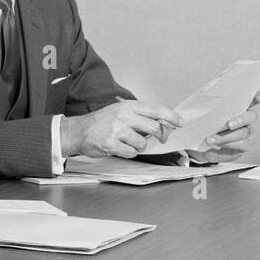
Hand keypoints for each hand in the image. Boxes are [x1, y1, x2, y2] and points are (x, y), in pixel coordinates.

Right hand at [60, 100, 184, 158]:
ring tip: (128, 142)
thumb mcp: (120, 111)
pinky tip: (120, 148)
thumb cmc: (102, 122)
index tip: (181, 123)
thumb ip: (140, 116)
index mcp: (128, 106)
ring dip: (139, 146)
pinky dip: (129, 153)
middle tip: (160, 139)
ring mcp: (117, 130)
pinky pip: (131, 153)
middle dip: (160, 135)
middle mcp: (124, 116)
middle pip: (154, 127)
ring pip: (142, 143)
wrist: (78, 131)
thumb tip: (162, 125)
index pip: (155, 109)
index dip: (171, 116)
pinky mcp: (111, 144)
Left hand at [194, 92, 259, 160]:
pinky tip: (218, 146)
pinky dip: (229, 145)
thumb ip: (196, 110)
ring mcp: (246, 132)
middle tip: (228, 124)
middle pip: (251, 116)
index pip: (250, 98)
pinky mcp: (243, 145)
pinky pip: (242, 144)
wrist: (200, 145)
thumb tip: (190, 110)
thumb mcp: (198, 115)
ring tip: (211, 139)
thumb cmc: (202, 126)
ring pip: (245, 132)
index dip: (256, 97)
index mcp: (236, 106)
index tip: (257, 97)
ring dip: (227, 136)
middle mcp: (244, 118)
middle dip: (241, 119)